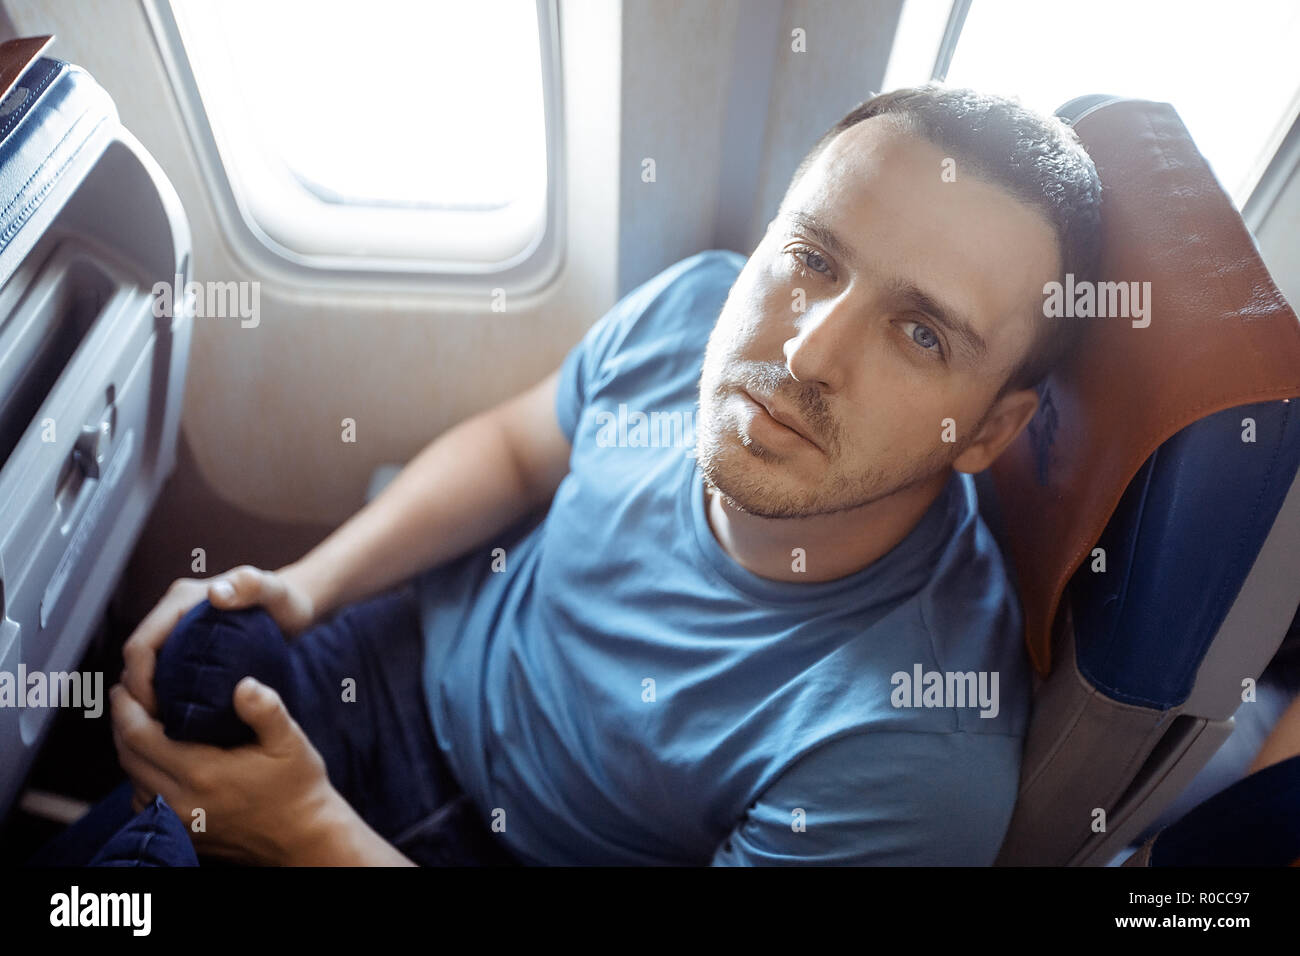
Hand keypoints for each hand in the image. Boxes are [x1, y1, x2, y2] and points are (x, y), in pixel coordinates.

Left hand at [109, 676, 344, 864]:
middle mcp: (181, 802)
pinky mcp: (182, 836)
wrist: (303, 837)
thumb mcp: (291, 741)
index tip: (123, 685)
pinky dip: (141, 778)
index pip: (139, 736)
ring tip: (137, 724)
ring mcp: (178, 824)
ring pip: (132, 782)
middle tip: (126, 696)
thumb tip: (243, 684)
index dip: (125, 708)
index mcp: (203, 773)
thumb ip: (266, 710)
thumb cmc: (298, 786)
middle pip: (128, 758)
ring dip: (129, 752)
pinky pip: (144, 803)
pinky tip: (156, 761)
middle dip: (121, 723)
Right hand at [120, 565, 315, 719]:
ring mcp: (177, 628)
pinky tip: (180, 720)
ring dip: (147, 698)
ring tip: (167, 729)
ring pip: (146, 668)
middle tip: (159, 729)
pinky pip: (163, 672)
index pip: (140, 646)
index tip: (157, 715)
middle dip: (138, 695)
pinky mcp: (186, 643)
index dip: (140, 682)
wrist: (294, 604)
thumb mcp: (273, 592)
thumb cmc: (286, 598)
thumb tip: (216, 594)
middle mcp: (171, 612)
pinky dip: (163, 695)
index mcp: (179, 599)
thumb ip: (250, 586)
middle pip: (136, 660)